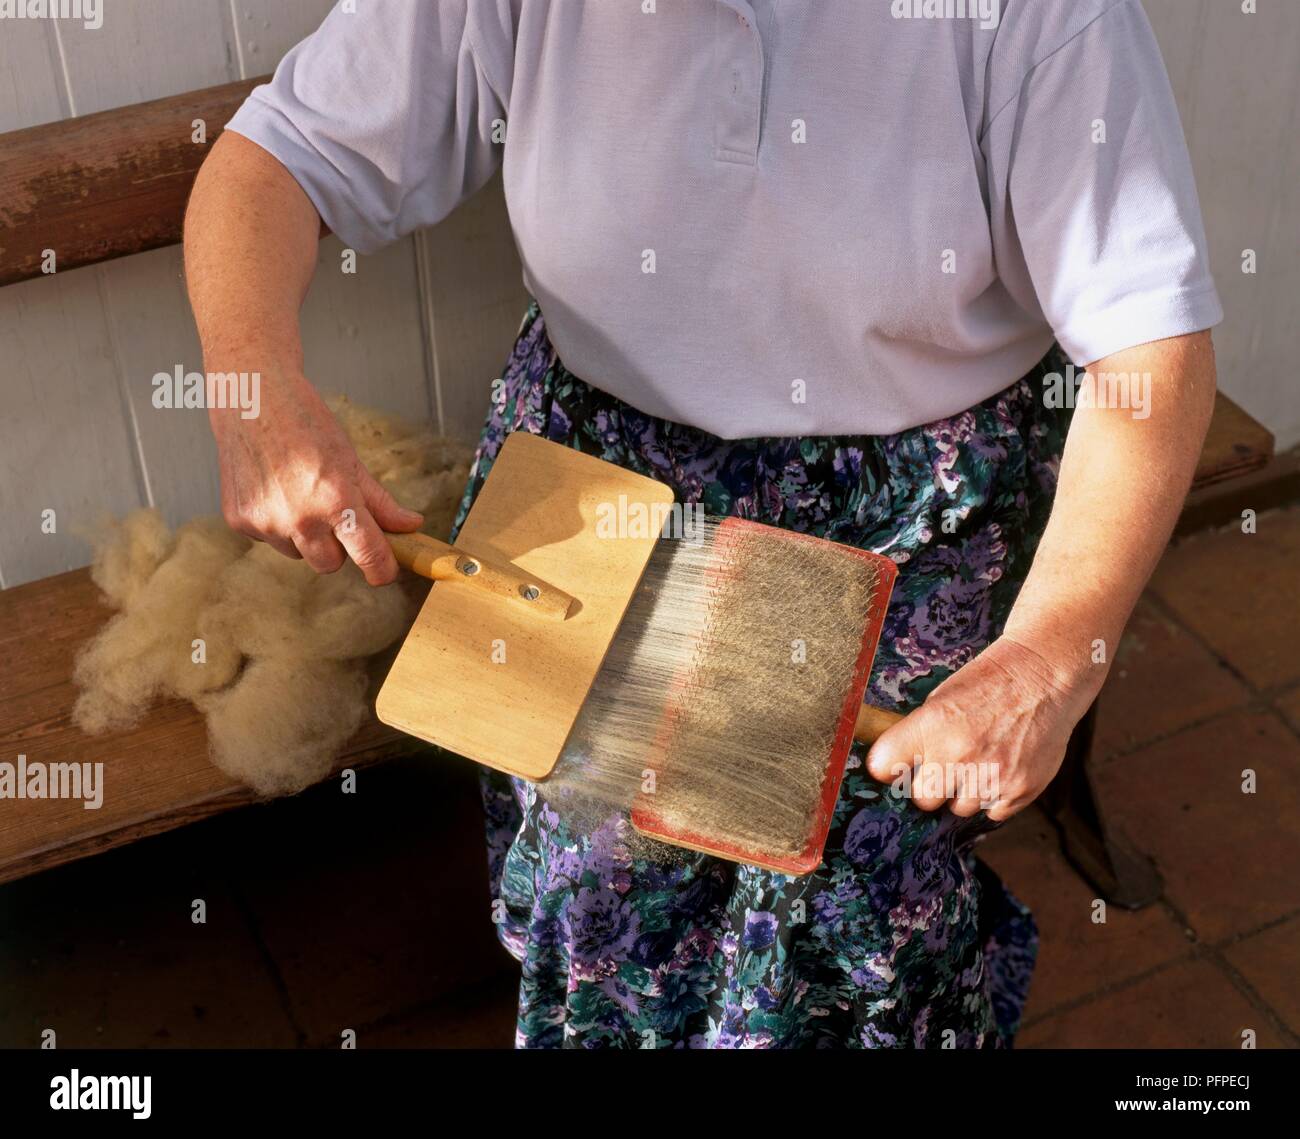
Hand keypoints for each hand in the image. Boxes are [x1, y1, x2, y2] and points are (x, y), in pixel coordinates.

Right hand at [210, 372, 422, 584]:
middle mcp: (300, 518)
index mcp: (336, 501)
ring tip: (298, 492)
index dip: (382, 569)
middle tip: (335, 515)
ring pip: (298, 553)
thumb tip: (410, 526)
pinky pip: (269, 540)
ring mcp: (266, 523)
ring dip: (305, 535)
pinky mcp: (240, 521)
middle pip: (330, 565)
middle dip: (338, 548)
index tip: (385, 571)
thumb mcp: (351, 461)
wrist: (251, 399)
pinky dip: (276, 523)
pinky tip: (273, 489)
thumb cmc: (304, 423)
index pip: (369, 556)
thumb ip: (381, 502)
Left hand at [865, 634, 1100, 821]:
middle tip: (945, 767)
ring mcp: (989, 776)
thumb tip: (894, 763)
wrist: (1043, 678)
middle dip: (929, 786)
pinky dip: (995, 796)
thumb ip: (919, 734)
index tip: (894, 768)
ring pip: (959, 809)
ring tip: (980, 762)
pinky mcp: (1019, 790)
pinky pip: (993, 812)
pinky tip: (1001, 768)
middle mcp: (956, 755)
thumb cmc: (989, 683)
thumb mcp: (941, 697)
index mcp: (930, 726)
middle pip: (922, 799)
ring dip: (965, 792)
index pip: (883, 767)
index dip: (888, 768)